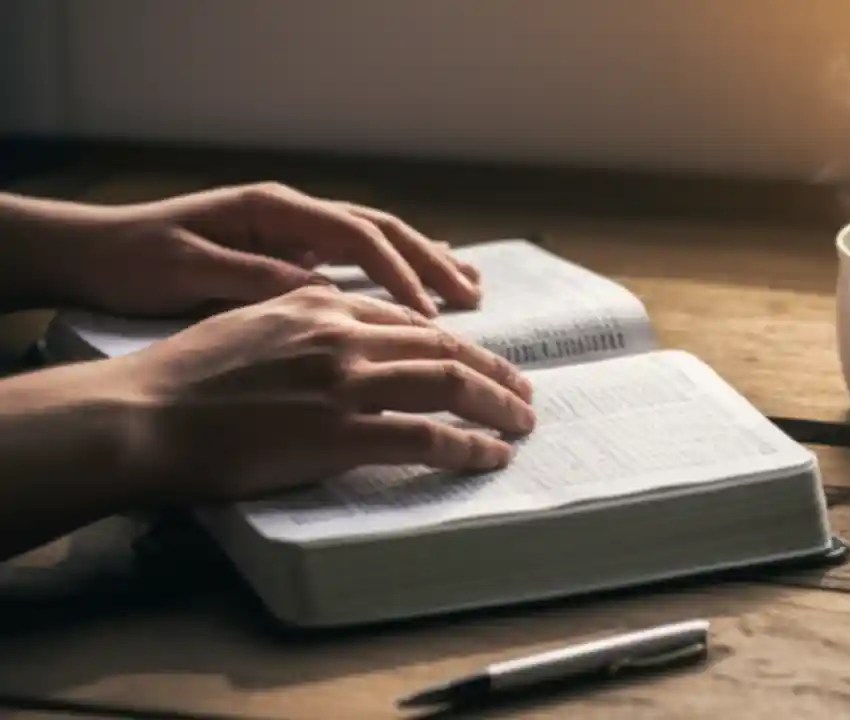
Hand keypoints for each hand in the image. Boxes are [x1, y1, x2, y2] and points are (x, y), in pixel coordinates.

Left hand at [9, 183, 479, 316]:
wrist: (95, 251)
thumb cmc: (136, 262)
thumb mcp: (189, 272)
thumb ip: (257, 278)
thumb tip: (323, 291)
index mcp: (273, 210)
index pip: (356, 237)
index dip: (400, 274)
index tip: (433, 315)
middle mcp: (291, 212)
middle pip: (381, 230)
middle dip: (432, 262)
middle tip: (475, 299)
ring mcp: (293, 229)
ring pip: (376, 240)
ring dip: (424, 263)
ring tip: (470, 290)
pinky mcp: (289, 251)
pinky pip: (356, 259)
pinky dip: (394, 273)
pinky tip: (420, 294)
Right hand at [115, 285, 534, 502]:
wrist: (142, 413)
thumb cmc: (181, 379)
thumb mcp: (247, 324)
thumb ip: (299, 323)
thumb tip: (331, 340)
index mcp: (319, 303)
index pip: (408, 320)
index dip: (452, 341)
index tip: (476, 360)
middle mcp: (343, 333)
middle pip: (443, 345)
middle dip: (492, 370)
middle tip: (521, 391)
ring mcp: (347, 380)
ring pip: (450, 382)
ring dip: (497, 404)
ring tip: (523, 422)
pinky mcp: (343, 430)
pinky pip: (429, 435)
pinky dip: (471, 444)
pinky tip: (492, 455)